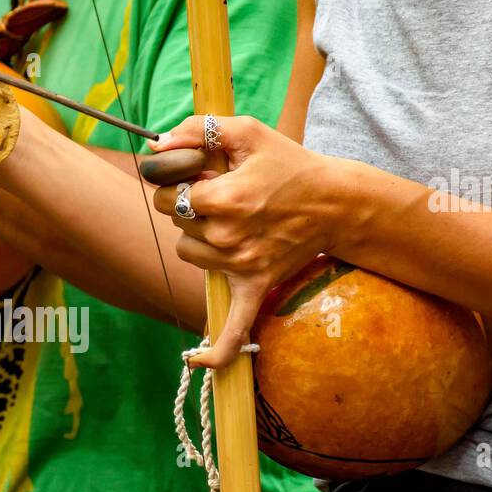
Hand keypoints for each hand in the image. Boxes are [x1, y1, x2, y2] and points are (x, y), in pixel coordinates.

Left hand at [150, 115, 350, 367]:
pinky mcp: (254, 287)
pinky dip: (217, 351)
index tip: (199, 175)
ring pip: (188, 255)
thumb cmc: (289, 165)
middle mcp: (228, 237)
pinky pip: (232, 330)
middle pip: (175, 225)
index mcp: (224, 199)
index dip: (177, 182)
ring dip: (199, 239)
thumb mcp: (247, 132)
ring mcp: (240, 267)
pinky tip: (196, 362)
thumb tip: (157, 144)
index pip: (167, 196)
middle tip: (221, 196)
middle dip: (188, 206)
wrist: (334, 203)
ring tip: (230, 222)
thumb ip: (199, 129)